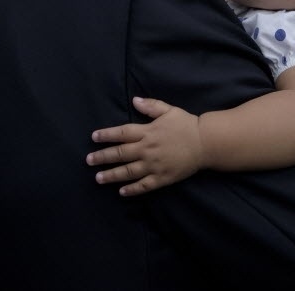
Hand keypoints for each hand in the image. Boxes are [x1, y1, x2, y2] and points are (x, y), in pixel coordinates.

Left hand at [86, 97, 202, 195]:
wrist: (206, 143)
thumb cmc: (186, 125)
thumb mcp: (169, 110)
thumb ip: (151, 106)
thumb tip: (134, 101)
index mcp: (148, 132)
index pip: (122, 133)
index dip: (107, 135)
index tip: (94, 137)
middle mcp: (147, 149)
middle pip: (120, 154)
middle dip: (102, 157)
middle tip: (88, 161)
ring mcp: (154, 165)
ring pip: (128, 172)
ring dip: (112, 175)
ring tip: (98, 178)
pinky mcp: (162, 178)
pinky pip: (144, 186)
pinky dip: (132, 190)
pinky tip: (121, 192)